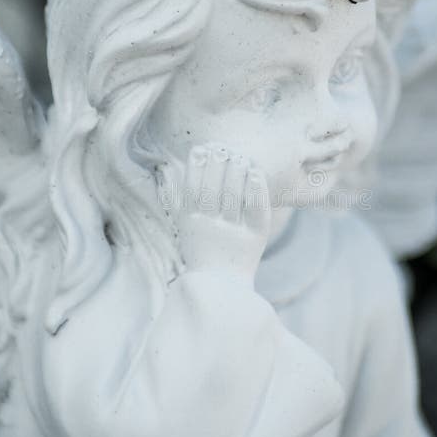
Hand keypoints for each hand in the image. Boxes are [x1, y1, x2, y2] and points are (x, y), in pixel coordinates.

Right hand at [170, 142, 270, 278]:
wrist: (220, 288)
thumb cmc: (203, 250)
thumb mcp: (188, 226)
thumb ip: (184, 199)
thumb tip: (180, 165)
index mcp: (190, 224)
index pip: (191, 190)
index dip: (196, 167)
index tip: (201, 148)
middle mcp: (209, 229)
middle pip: (212, 191)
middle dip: (216, 166)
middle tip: (222, 148)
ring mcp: (232, 234)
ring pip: (233, 198)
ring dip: (236, 173)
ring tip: (240, 156)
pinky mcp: (255, 238)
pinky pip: (256, 210)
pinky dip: (256, 190)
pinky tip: (256, 172)